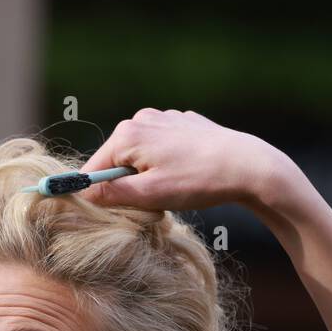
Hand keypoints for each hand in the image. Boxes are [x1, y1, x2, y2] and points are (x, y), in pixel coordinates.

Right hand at [78, 108, 289, 211]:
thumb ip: (111, 194)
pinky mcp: (182, 124)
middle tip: (154, 201)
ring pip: (139, 156)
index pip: (93, 169)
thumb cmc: (198, 181)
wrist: (248, 166)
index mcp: (126, 135)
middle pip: (116, 162)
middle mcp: (140, 119)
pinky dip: (167, 164)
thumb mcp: (150, 195)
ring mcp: (163, 119)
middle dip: (128, 185)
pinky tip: (188, 174)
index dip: (98, 195)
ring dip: (148, 176)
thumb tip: (83, 193)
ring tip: (175, 187)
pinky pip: (161, 149)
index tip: (113, 212)